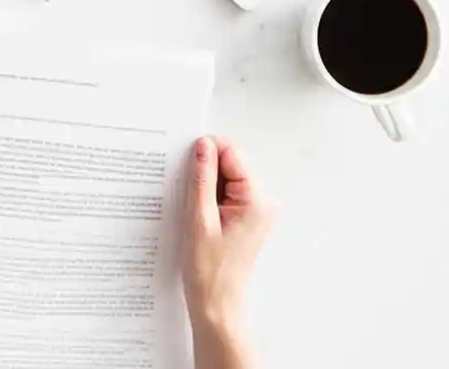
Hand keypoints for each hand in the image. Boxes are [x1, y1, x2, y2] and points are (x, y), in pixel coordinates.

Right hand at [183, 136, 274, 368]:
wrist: (216, 302)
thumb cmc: (208, 270)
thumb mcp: (199, 219)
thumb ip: (201, 178)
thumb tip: (202, 145)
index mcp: (256, 200)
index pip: (233, 154)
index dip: (207, 151)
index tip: (185, 159)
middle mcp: (264, 201)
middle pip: (232, 163)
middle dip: (206, 169)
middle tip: (185, 189)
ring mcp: (258, 209)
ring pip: (228, 177)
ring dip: (207, 184)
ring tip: (194, 207)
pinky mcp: (249, 217)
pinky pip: (229, 192)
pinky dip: (211, 195)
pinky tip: (199, 212)